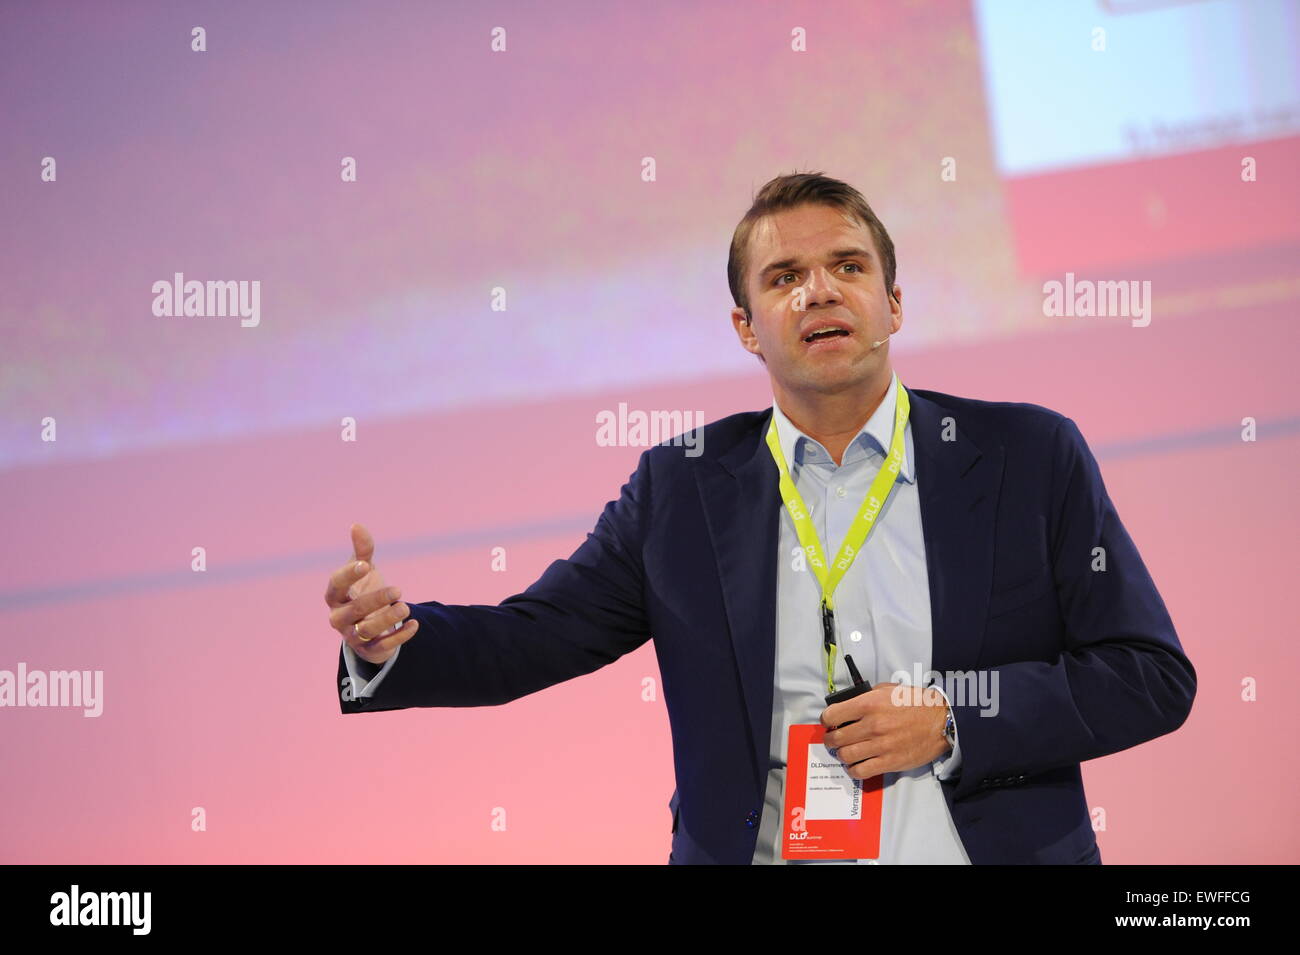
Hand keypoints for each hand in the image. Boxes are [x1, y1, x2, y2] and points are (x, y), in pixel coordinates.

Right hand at [324, 523, 418, 665]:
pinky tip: (414, 624)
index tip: (364, 564)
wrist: (370, 624)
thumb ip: (362, 550)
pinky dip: (399, 637)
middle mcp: (339, 617)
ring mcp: (353, 635)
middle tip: (398, 590)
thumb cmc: (362, 591)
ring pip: (366, 630)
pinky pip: (382, 646)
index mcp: (335, 596)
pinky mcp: (370, 650)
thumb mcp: (363, 570)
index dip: (348, 575)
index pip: (336, 585)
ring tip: (405, 607)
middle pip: (353, 610)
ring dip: (387, 619)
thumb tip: (356, 525)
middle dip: (375, 600)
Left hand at [820, 682, 950, 780]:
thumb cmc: (916, 703)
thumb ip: (866, 696)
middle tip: (833, 739)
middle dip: (830, 739)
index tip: (829, 722)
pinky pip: (861, 771)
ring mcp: (880, 745)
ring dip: (841, 755)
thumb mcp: (888, 690)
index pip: (832, 715)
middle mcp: (872, 725)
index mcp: (869, 704)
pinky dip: (853, 770)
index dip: (827, 719)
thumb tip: (848, 705)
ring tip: (844, 752)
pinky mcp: (889, 762)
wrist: (941, 721)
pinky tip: (855, 765)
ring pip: (845, 756)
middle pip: (836, 738)